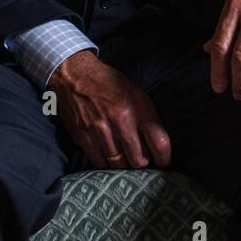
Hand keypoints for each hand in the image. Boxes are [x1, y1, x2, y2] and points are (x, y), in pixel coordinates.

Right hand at [48, 50, 170, 169]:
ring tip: (123, 156)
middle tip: (140, 159)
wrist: (76, 76)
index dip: (164, 158)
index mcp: (138, 108)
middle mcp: (121, 120)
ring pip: (118, 164)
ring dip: (122, 164)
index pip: (159, 142)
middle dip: (141, 163)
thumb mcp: (136, 94)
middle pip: (138, 160)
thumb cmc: (110, 84)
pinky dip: (105, 162)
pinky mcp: (84, 137)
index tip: (163, 163)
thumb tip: (157, 145)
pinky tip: (106, 154)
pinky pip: (99, 162)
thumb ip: (147, 118)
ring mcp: (101, 130)